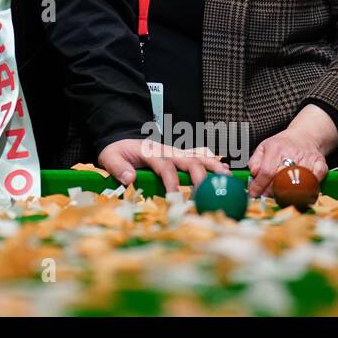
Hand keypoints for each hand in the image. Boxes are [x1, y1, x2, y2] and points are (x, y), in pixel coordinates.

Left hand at [98, 137, 230, 193]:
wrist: (121, 140)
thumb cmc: (117, 151)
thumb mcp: (109, 157)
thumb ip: (117, 167)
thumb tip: (130, 178)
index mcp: (150, 152)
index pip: (165, 167)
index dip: (171, 182)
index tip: (175, 198)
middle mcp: (167, 150)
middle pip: (189, 160)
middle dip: (201, 175)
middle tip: (211, 190)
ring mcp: (175, 152)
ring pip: (198, 156)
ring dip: (213, 166)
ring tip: (227, 177)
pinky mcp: (180, 155)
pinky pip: (199, 155)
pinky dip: (212, 161)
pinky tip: (224, 169)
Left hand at [247, 127, 329, 196]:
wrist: (304, 135)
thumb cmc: (282, 144)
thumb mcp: (263, 147)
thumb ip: (255, 161)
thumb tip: (254, 174)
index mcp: (275, 148)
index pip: (266, 171)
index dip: (259, 185)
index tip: (254, 193)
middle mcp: (292, 153)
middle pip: (282, 178)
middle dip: (272, 191)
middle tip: (268, 195)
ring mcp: (307, 158)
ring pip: (299, 181)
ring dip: (290, 191)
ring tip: (283, 194)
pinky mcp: (320, 163)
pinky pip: (317, 178)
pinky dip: (311, 185)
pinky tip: (302, 188)